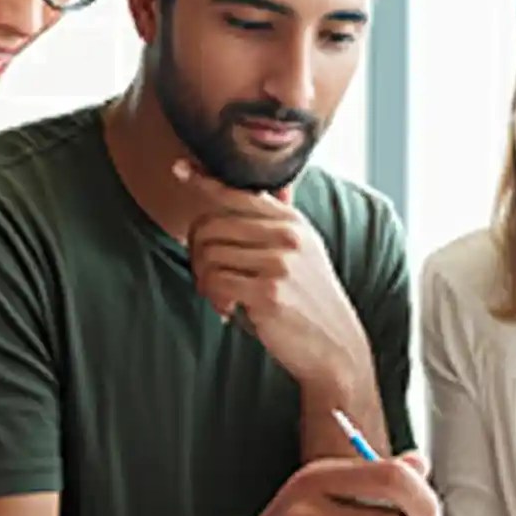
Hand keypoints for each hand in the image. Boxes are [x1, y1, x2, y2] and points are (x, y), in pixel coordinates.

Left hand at [175, 160, 369, 386]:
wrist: (335, 346)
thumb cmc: (308, 300)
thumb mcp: (303, 252)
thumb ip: (279, 223)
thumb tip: (262, 190)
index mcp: (292, 222)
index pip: (238, 193)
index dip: (205, 181)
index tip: (180, 169)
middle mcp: (288, 235)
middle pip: (211, 224)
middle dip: (197, 252)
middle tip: (208, 276)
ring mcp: (280, 262)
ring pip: (209, 254)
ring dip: (204, 280)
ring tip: (222, 297)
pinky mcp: (270, 292)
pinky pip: (215, 282)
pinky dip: (213, 299)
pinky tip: (228, 310)